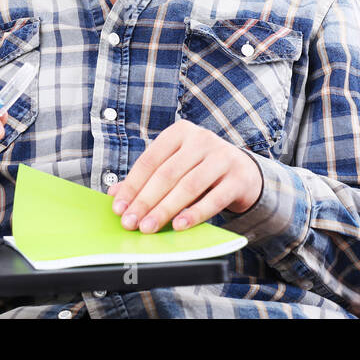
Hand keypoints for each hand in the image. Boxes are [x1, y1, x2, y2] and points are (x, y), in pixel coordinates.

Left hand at [108, 121, 263, 232]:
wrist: (244, 172)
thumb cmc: (200, 169)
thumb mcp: (174, 167)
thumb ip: (147, 178)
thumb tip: (114, 195)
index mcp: (181, 132)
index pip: (150, 160)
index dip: (132, 185)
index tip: (119, 208)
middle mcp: (202, 140)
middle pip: (168, 173)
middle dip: (146, 201)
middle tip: (131, 223)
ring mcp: (223, 157)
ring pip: (189, 186)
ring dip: (166, 209)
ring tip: (149, 227)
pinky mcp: (238, 178)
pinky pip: (214, 198)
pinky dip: (195, 214)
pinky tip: (180, 226)